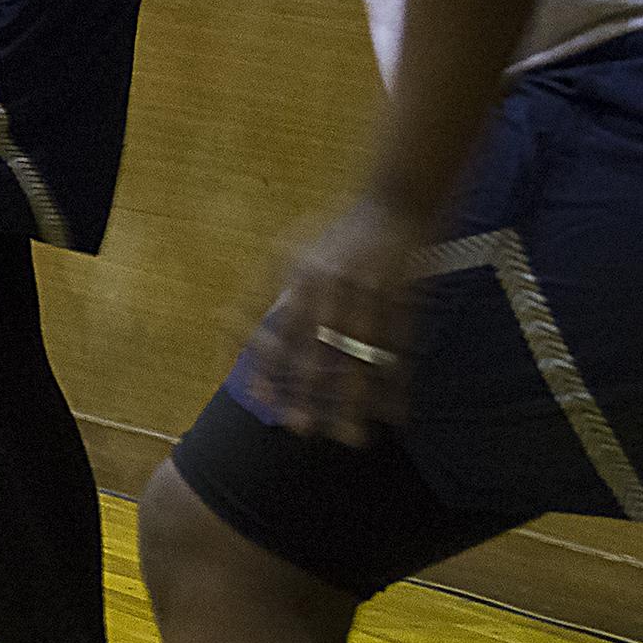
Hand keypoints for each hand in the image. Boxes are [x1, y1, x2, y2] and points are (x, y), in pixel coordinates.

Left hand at [246, 192, 429, 446]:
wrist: (395, 206)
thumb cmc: (336, 233)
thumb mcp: (294, 252)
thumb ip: (272, 288)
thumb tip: (235, 323)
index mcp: (304, 277)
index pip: (282, 330)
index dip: (270, 366)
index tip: (261, 399)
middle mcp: (336, 289)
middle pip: (320, 351)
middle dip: (311, 394)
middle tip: (304, 431)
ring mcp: (375, 298)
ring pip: (363, 360)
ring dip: (358, 402)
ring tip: (353, 436)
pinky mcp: (407, 305)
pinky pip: (401, 354)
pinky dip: (397, 386)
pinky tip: (395, 415)